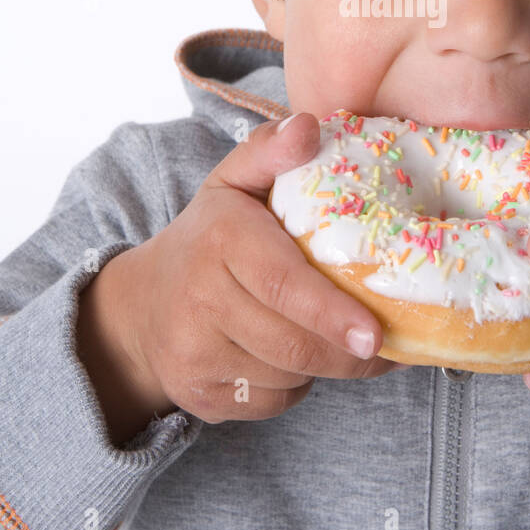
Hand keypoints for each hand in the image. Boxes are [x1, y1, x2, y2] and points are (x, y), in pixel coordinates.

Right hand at [111, 112, 400, 425]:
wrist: (142, 307)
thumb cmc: (210, 238)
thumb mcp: (234, 182)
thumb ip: (271, 150)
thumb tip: (310, 127)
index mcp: (219, 239)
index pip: (284, 285)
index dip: (333, 312)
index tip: (376, 332)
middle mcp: (199, 299)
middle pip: (293, 343)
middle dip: (348, 351)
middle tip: (387, 342)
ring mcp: (194, 354)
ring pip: (288, 376)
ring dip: (324, 364)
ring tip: (335, 338)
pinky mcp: (200, 396)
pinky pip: (272, 401)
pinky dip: (296, 386)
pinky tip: (293, 358)